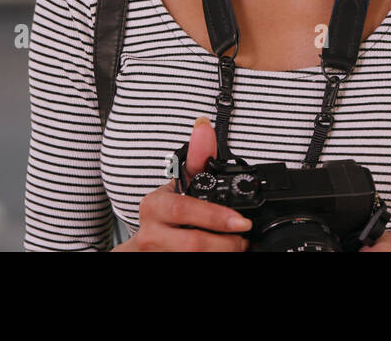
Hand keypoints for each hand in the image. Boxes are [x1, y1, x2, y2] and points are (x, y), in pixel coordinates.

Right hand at [112, 116, 252, 251]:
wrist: (146, 249)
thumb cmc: (166, 215)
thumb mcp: (180, 185)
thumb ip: (195, 158)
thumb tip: (203, 126)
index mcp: (155, 206)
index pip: (184, 209)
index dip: (214, 216)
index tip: (242, 222)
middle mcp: (150, 233)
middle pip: (192, 244)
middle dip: (225, 244)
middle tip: (243, 240)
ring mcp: (155, 253)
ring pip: (194, 257)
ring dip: (222, 254)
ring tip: (236, 248)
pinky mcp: (158, 264)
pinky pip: (190, 264)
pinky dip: (213, 260)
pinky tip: (223, 255)